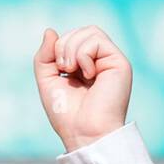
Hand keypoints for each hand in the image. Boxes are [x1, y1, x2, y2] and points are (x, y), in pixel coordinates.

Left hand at [33, 25, 131, 151]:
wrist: (84, 132)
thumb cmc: (67, 114)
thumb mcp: (48, 81)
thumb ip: (45, 56)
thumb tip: (50, 30)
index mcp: (85, 65)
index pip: (72, 37)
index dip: (58, 47)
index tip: (58, 70)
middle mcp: (100, 61)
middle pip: (81, 31)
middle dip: (63, 46)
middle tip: (64, 69)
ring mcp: (110, 60)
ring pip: (90, 31)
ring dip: (72, 49)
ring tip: (73, 71)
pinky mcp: (119, 62)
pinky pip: (97, 40)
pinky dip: (84, 55)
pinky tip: (87, 74)